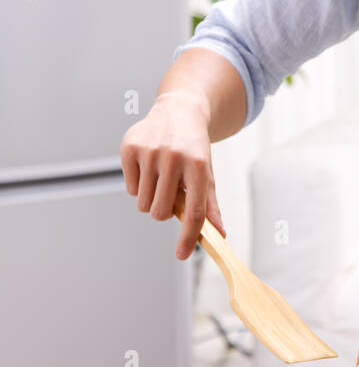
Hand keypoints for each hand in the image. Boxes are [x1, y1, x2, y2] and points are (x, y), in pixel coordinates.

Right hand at [120, 92, 225, 260]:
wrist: (179, 111)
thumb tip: (220, 236)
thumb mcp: (206, 174)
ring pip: (143, 203)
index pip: (194, 212)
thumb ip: (210, 206)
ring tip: (160, 179)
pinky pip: (130, 188)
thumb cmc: (195, 149)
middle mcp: (174, 157)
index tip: (181, 255)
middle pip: (160, 212)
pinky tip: (148, 167)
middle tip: (170, 194)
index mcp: (198, 167)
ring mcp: (150, 151)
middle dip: (164, 210)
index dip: (187, 238)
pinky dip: (138, 185)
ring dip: (151, 198)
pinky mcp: (130, 147)